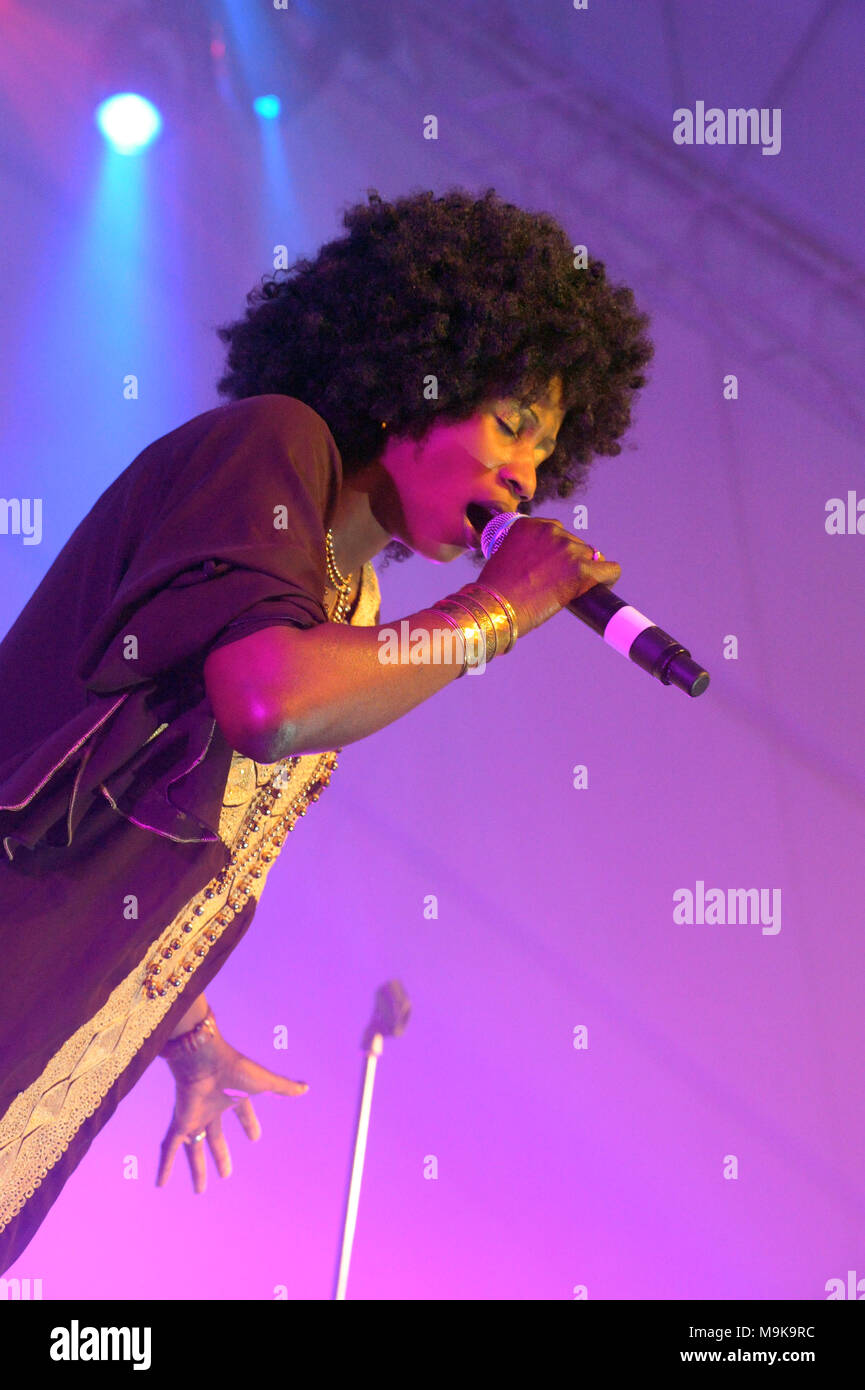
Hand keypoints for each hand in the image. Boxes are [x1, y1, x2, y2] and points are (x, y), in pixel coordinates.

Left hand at [155, 1028, 308, 1193]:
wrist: (204, 1057)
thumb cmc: (234, 1067)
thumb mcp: (264, 1082)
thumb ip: (284, 1087)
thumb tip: (306, 1088)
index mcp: (232, 1096)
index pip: (242, 1113)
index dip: (249, 1125)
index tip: (255, 1137)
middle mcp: (212, 1108)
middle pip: (215, 1137)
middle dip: (220, 1154)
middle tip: (226, 1174)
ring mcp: (194, 1116)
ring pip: (193, 1148)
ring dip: (196, 1169)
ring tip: (200, 1191)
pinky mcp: (180, 1121)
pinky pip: (168, 1147)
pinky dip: (164, 1165)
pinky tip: (159, 1184)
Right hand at [475, 515, 621, 636]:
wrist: (493, 608)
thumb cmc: (495, 592)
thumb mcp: (505, 558)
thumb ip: (525, 551)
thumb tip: (547, 564)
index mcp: (529, 525)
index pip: (556, 532)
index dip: (557, 552)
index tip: (553, 567)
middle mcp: (550, 530)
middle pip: (575, 544)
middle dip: (570, 562)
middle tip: (558, 584)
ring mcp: (567, 548)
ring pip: (591, 557)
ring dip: (585, 571)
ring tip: (572, 590)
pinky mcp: (581, 569)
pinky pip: (610, 570)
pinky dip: (608, 579)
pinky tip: (601, 588)